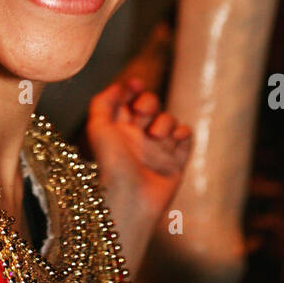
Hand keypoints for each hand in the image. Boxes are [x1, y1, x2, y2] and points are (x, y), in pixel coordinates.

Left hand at [84, 76, 191, 273]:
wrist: (130, 198)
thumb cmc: (110, 164)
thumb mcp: (97, 127)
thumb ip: (103, 101)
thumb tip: (119, 85)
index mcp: (118, 130)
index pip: (128, 99)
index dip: (132, 88)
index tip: (134, 84)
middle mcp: (138, 138)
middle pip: (150, 105)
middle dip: (149, 101)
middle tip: (141, 112)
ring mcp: (158, 150)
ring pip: (169, 119)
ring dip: (164, 120)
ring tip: (155, 136)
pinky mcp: (176, 162)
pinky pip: (186, 135)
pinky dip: (182, 132)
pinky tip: (172, 140)